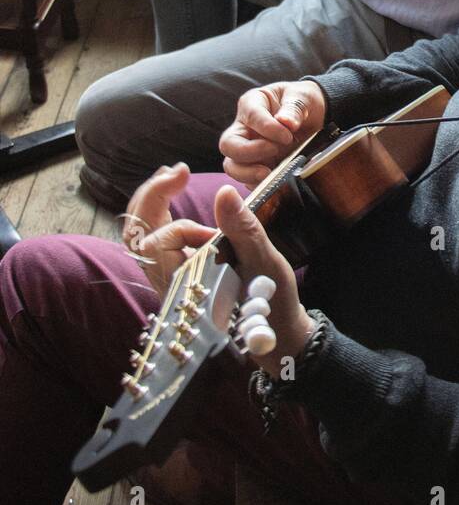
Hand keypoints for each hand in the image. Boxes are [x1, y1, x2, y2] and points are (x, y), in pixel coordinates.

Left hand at [135, 186, 314, 371]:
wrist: (276, 333)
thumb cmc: (272, 304)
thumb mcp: (264, 264)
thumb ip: (242, 230)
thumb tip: (223, 191)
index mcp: (183, 284)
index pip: (160, 245)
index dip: (183, 228)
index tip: (212, 232)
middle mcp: (168, 282)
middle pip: (137, 235)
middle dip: (152, 198)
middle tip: (178, 171)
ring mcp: (170, 276)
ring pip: (140, 236)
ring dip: (152, 202)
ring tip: (172, 175)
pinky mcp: (177, 270)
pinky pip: (154, 239)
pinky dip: (159, 212)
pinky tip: (174, 192)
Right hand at [220, 80, 326, 185]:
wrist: (314, 117)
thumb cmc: (303, 101)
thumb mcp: (303, 97)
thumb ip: (294, 108)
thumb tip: (286, 123)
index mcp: (252, 104)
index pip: (251, 116)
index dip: (266, 127)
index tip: (287, 136)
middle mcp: (243, 128)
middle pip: (228, 144)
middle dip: (248, 152)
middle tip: (273, 152)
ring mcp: (247, 150)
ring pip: (232, 166)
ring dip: (248, 173)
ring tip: (270, 174)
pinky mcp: (257, 167)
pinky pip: (248, 181)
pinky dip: (259, 185)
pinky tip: (275, 185)